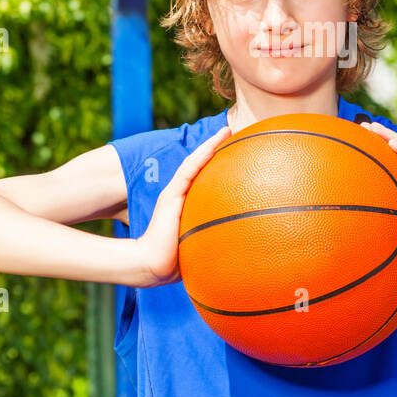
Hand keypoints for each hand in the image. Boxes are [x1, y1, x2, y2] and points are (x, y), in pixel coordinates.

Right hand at [137, 125, 230, 287]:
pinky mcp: (171, 195)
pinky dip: (202, 155)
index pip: (206, 180)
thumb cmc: (177, 261)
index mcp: (188, 206)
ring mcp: (175, 194)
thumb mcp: (200, 246)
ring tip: (226, 131)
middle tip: (234, 134)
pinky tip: (215, 144)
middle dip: (216, 149)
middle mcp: (181, 196)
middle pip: (201, 166)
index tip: (237, 152)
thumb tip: (242, 248)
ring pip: (195, 163)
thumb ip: (214, 240)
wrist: (154, 265)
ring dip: (211, 145)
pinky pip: (189, 170)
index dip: (218, 164)